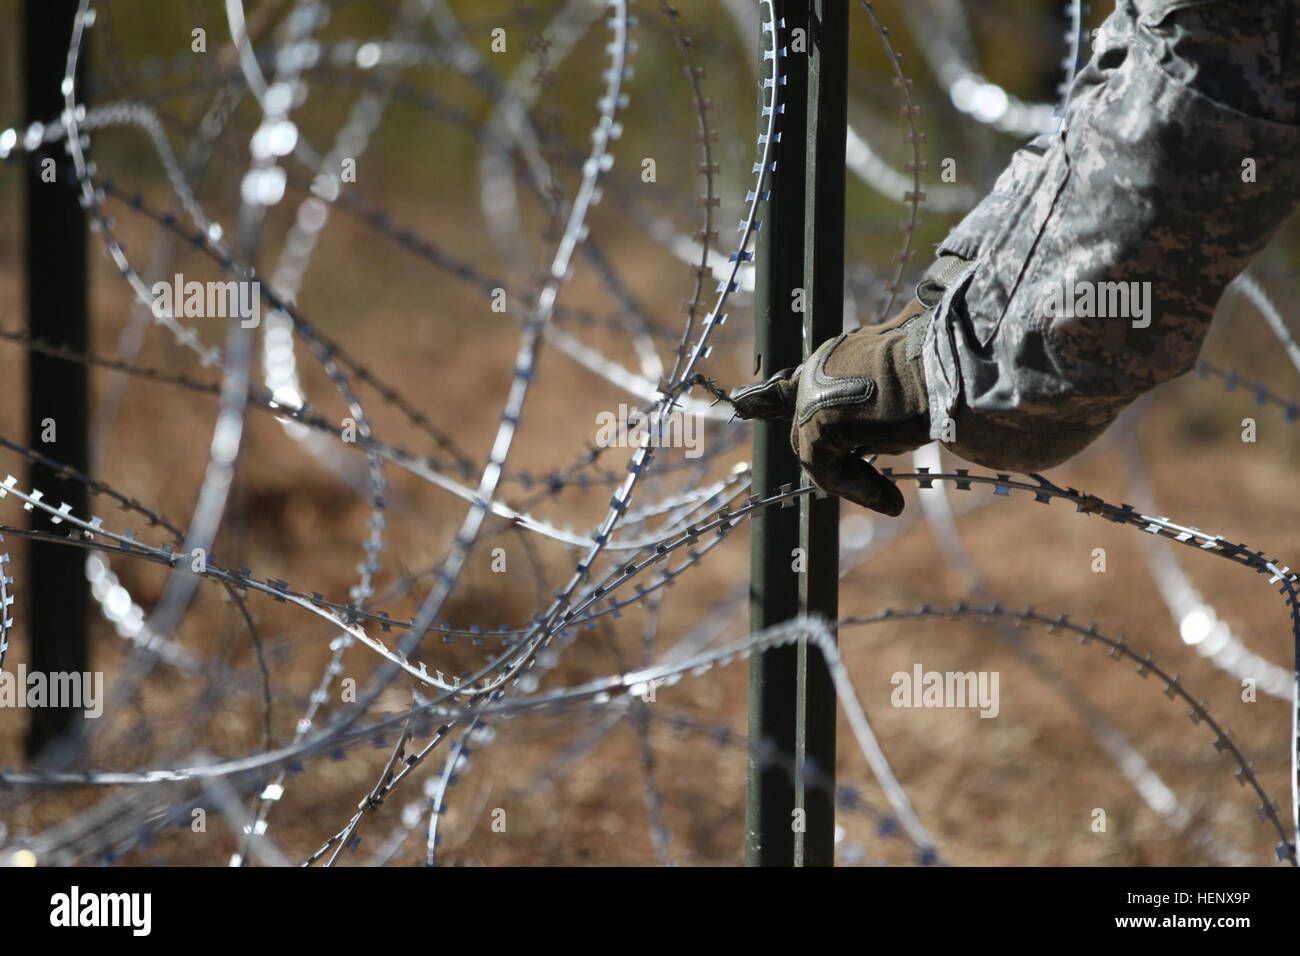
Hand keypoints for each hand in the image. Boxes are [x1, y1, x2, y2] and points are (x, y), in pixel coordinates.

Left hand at [731, 300, 933, 515]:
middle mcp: (820, 366)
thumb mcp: (909, 383)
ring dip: (853, 481)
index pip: (794, 380)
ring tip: (891, 499)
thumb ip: (880, 402)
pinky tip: (889, 500)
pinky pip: (824, 468)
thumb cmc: (947, 375)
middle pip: (808, 428)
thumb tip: (877, 425)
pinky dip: (856, 488)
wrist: (954, 369)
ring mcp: (814, 390)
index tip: (742, 401)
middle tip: (880, 496)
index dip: (768, 397)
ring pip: (814, 451)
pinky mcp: (816, 419)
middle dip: (835, 465)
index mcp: (841, 352)